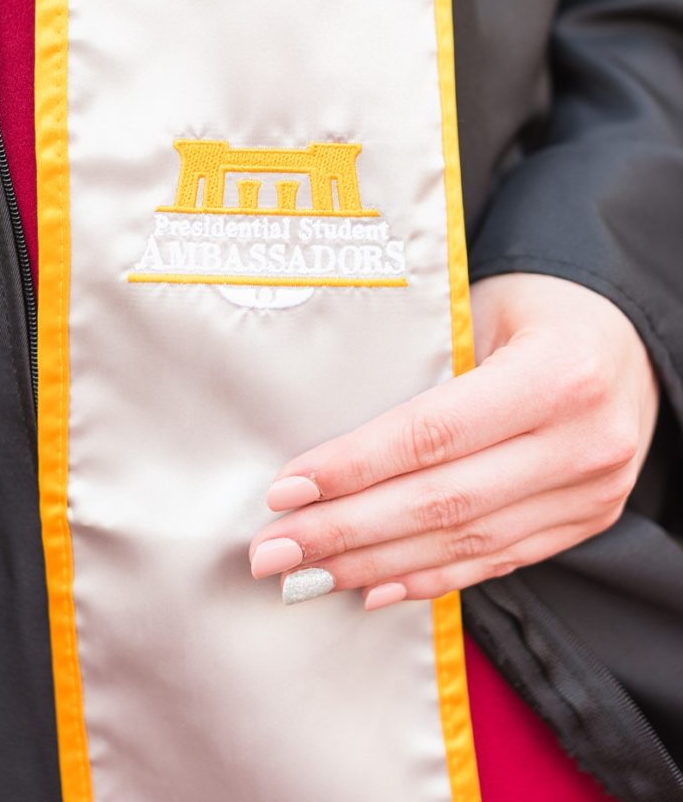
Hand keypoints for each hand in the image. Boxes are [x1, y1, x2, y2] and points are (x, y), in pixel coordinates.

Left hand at [247, 273, 660, 607]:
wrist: (624, 341)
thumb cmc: (533, 311)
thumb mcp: (481, 310)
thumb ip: (418, 364)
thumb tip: (318, 429)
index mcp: (556, 373)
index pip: (432, 434)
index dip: (353, 467)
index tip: (286, 489)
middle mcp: (584, 441)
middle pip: (442, 500)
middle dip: (345, 531)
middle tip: (273, 550)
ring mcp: (592, 491)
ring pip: (466, 540)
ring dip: (376, 564)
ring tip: (307, 572)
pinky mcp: (586, 521)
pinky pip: (498, 559)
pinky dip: (429, 577)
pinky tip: (372, 587)